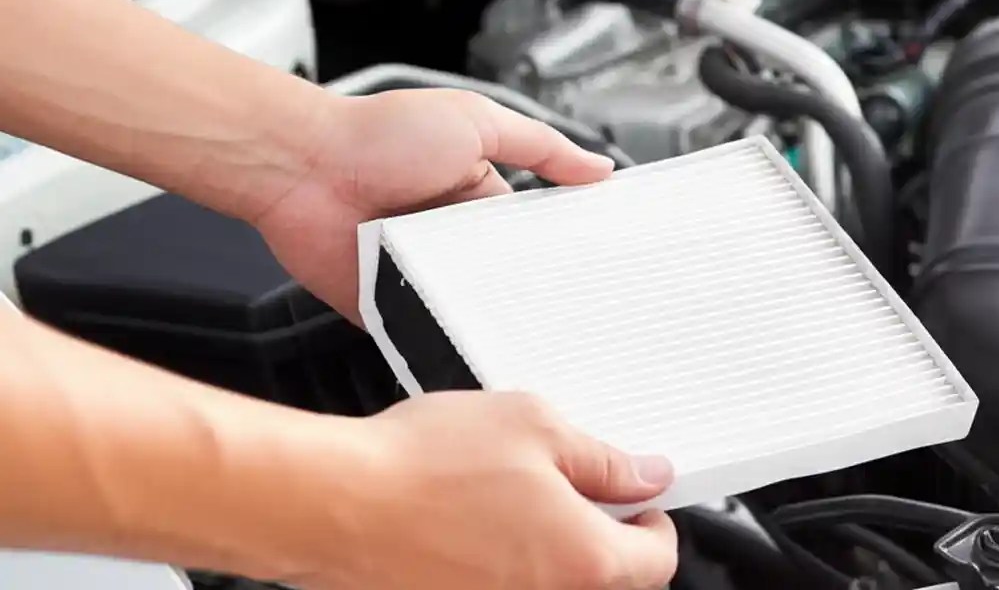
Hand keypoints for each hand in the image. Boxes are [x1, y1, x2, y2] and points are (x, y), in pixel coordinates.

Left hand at [253, 89, 614, 320]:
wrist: (301, 166)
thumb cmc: (380, 134)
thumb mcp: (477, 123)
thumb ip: (541, 147)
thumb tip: (601, 168)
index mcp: (478, 198)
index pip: (534, 235)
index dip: (564, 253)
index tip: (602, 275)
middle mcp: (451, 240)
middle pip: (506, 279)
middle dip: (533, 296)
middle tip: (574, 321)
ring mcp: (419, 276)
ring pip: (471, 311)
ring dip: (491, 321)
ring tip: (533, 345)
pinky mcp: (386, 308)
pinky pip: (423, 335)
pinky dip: (443, 344)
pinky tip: (476, 355)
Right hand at [290, 392, 677, 589]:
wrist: (336, 504)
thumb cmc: (425, 466)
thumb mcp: (536, 427)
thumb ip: (604, 460)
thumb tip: (646, 476)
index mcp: (586, 560)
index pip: (658, 559)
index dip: (653, 521)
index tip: (635, 497)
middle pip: (612, 581)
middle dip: (607, 538)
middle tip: (577, 491)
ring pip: (557, 585)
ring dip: (555, 551)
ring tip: (517, 498)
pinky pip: (508, 587)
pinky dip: (509, 563)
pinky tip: (478, 521)